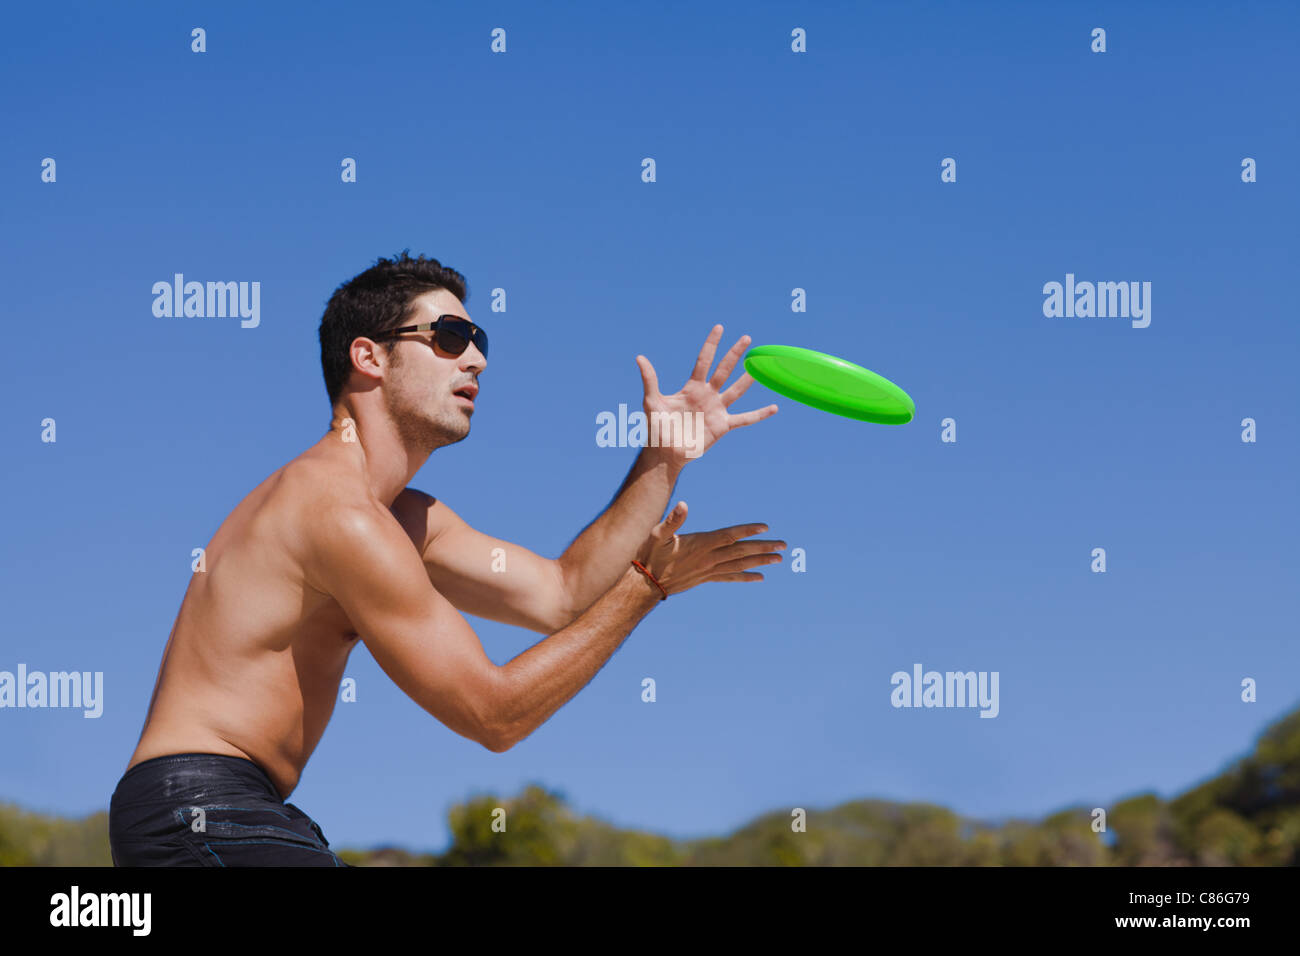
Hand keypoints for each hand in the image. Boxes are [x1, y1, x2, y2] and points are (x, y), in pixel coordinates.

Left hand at [635, 325, 777, 464]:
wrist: (665, 452)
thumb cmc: (657, 427)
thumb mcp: (652, 401)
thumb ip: (650, 380)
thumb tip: (639, 358)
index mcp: (692, 387)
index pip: (704, 360)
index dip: (711, 344)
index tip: (720, 328)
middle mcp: (707, 395)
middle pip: (724, 370)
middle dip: (734, 354)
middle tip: (747, 338)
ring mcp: (717, 409)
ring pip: (736, 390)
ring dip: (748, 378)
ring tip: (760, 366)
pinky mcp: (723, 426)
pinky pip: (745, 419)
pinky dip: (760, 414)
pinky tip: (774, 407)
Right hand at [638, 501, 784, 596]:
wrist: (645, 583)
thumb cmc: (650, 555)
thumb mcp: (657, 534)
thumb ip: (673, 520)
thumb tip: (683, 504)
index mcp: (701, 544)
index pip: (730, 535)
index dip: (748, 530)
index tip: (766, 527)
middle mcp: (709, 558)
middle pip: (741, 551)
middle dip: (763, 547)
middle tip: (783, 546)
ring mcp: (709, 570)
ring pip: (740, 565)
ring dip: (760, 561)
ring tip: (778, 559)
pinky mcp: (706, 578)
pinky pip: (730, 577)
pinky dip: (746, 577)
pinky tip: (760, 577)